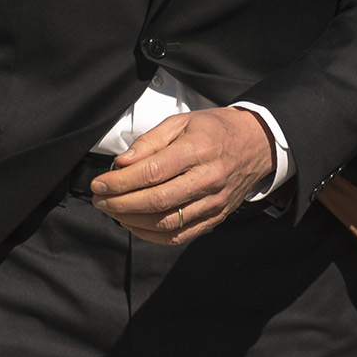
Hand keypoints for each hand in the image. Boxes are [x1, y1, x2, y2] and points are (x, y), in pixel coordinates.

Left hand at [91, 106, 271, 245]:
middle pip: (157, 200)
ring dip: (133, 221)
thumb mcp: (181, 122)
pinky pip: (181, 235)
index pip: (152, 172)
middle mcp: (208, 179)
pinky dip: (153, 235)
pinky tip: (135, 225)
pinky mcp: (216, 217)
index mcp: (198, 150)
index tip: (100, 183)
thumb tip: (122, 163)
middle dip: (120, 203)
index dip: (120, 181)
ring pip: (167, 222)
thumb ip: (149, 142)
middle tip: (99, 199)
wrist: (257, 144)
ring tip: (113, 211)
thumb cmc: (216, 130)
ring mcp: (214, 202)